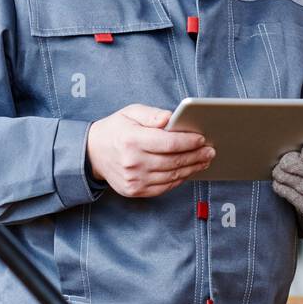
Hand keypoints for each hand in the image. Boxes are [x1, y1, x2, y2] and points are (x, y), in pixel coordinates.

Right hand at [86, 104, 214, 197]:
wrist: (92, 153)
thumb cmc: (116, 129)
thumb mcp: (131, 113)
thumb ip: (152, 114)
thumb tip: (172, 118)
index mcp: (132, 140)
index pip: (168, 143)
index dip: (188, 142)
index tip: (201, 138)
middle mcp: (133, 163)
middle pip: (173, 161)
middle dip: (196, 156)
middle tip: (210, 151)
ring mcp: (134, 180)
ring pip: (171, 176)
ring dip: (191, 169)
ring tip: (204, 161)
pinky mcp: (135, 190)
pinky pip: (164, 187)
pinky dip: (179, 180)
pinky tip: (188, 171)